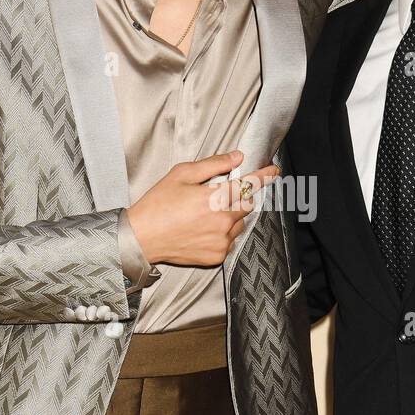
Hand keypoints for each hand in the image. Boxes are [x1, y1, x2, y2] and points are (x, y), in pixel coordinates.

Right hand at [126, 150, 279, 266]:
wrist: (141, 238)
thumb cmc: (157, 205)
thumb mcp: (182, 175)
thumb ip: (213, 165)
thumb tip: (236, 158)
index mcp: (215, 198)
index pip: (250, 184)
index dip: (264, 176)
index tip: (272, 171)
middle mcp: (223, 221)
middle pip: (247, 203)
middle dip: (238, 196)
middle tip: (217, 195)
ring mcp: (221, 241)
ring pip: (240, 222)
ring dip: (231, 215)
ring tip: (205, 214)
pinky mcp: (218, 255)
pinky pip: (230, 239)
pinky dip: (223, 232)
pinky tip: (202, 228)